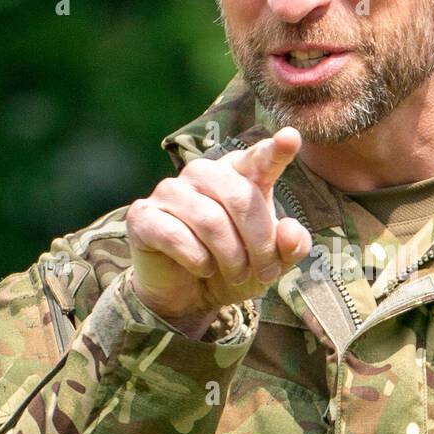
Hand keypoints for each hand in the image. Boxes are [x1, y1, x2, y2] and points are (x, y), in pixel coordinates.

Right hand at [126, 127, 311, 329]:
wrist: (189, 297)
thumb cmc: (234, 268)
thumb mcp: (272, 263)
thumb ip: (291, 246)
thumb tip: (291, 231)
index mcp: (238, 175)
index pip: (258, 158)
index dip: (275, 150)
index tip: (290, 137)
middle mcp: (203, 174)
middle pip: (240, 197)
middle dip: (260, 242)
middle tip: (266, 272)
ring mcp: (170, 191)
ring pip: (210, 220)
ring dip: (231, 257)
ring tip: (237, 274)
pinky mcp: (143, 215)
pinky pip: (176, 235)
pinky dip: (198, 260)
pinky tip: (203, 268)